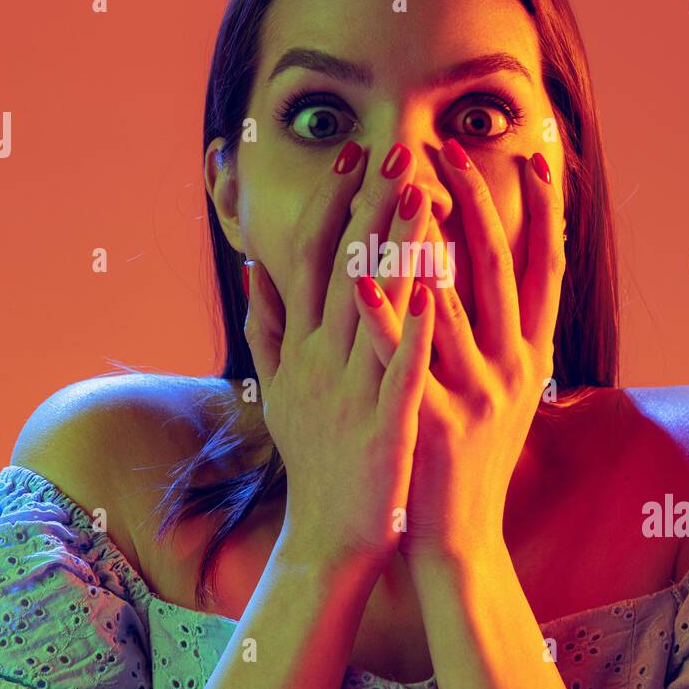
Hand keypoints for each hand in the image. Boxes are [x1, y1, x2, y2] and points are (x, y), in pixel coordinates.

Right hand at [243, 140, 435, 565]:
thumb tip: (252, 265)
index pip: (316, 262)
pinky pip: (400, 371)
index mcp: (302, 347)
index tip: (352, 157)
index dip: (334, 208)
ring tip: (423, 196)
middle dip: (372, 209)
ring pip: (376, 310)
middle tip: (397, 152)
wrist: (327, 535)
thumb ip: (266, 324)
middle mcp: (321, 360)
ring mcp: (352, 392)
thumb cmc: (312, 455)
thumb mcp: (277, 387)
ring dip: (398, 251)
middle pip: (347, 270)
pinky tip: (436, 292)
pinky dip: (414, 332)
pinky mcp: (384, 427)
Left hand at [352, 137, 566, 561]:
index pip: (548, 267)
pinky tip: (363, 275)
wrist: (459, 536)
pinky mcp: (435, 421)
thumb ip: (499, 332)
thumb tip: (490, 269)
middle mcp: (515, 367)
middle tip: (451, 150)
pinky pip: (405, 358)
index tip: (538, 155)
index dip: (545, 210)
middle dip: (479, 204)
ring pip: (456, 304)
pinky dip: (386, 313)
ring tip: (411, 189)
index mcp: (531, 354)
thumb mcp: (501, 389)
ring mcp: (479, 395)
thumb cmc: (469, 452)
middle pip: (503, 270)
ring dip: (432, 243)